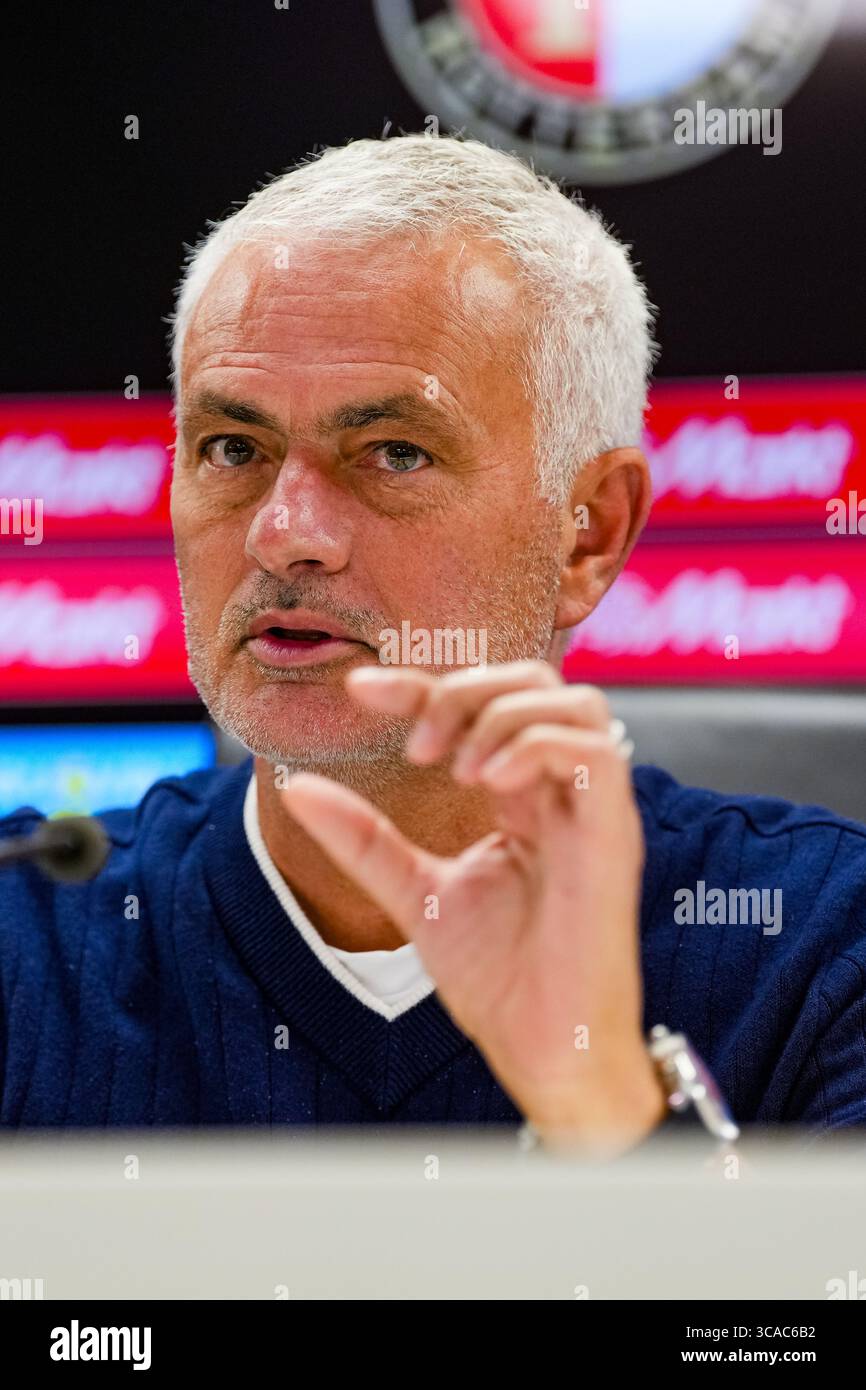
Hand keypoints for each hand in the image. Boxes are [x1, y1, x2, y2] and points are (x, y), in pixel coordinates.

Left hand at [280, 660, 665, 1154]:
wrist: (543, 1045)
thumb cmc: (497, 977)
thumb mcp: (413, 891)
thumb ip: (362, 838)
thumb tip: (295, 786)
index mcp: (523, 797)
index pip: (478, 708)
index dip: (420, 684)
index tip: (359, 689)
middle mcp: (562, 792)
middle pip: (535, 683)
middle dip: (466, 689)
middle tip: (418, 744)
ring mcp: (594, 808)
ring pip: (574, 702)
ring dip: (503, 714)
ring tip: (456, 766)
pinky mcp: (616, 831)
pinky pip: (595, 751)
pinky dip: (534, 747)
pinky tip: (487, 782)